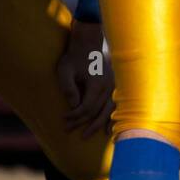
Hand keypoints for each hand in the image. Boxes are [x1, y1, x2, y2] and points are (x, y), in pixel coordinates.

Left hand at [57, 19, 113, 137]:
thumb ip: (69, 89)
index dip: (74, 116)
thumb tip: (74, 106)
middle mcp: (109, 87)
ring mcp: (114, 86)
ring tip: (87, 135)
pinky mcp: (114, 86)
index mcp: (97, 84)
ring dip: (97, 125)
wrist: (88, 43)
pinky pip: (115, 106)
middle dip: (81, 123)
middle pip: (96, 112)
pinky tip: (108, 130)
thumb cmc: (74, 57)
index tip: (64, 119)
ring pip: (108, 111)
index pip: (86, 107)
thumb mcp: (65, 70)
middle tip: (68, 130)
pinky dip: (112, 118)